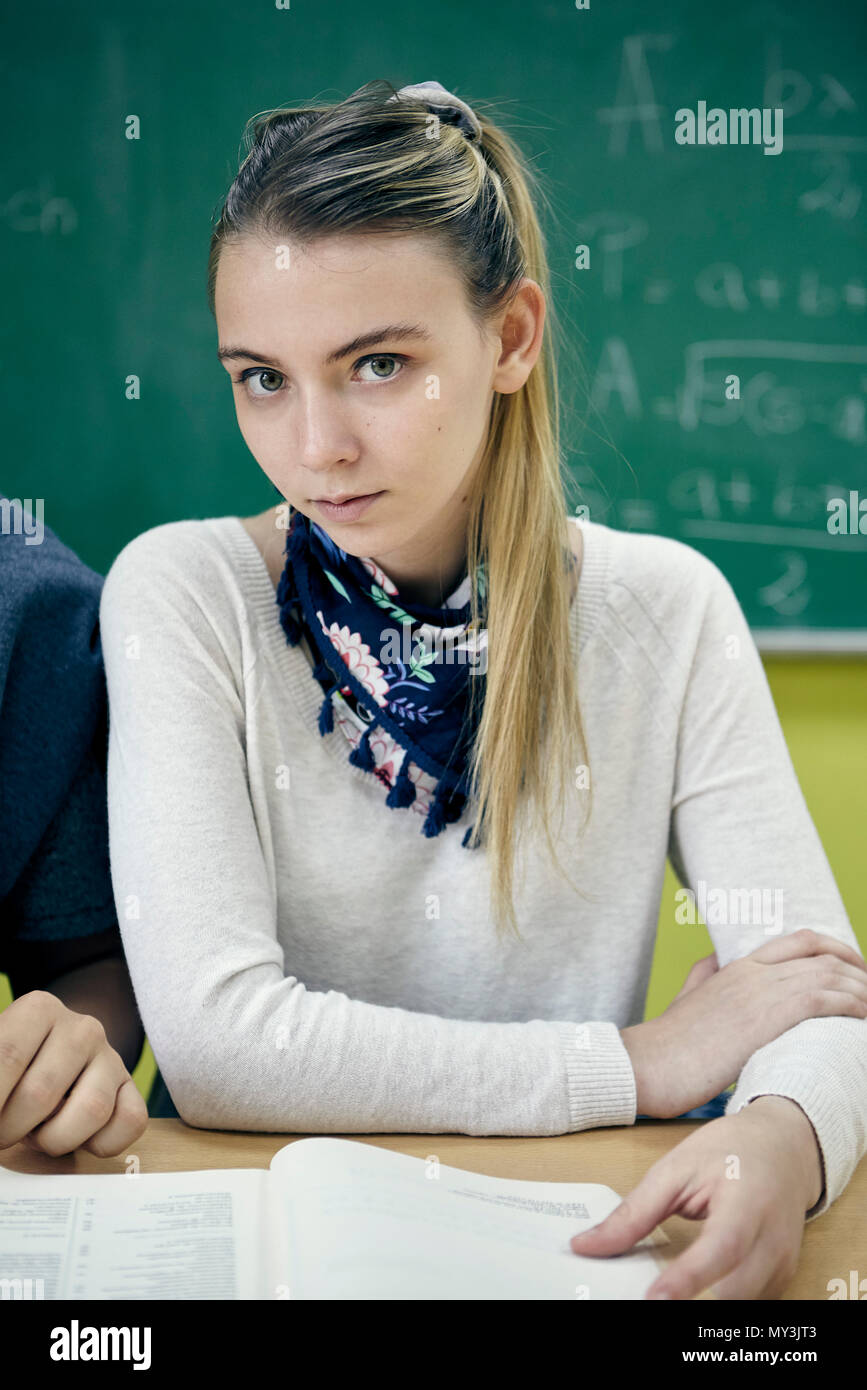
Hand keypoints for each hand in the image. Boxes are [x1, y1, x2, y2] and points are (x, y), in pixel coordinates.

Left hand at [0, 990, 147, 1155]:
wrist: (50, 1055)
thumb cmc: (14, 1066)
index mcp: (38, 1009)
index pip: (7, 1056)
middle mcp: (82, 1027)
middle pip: (41, 1093)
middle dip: (11, 1129)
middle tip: (3, 1132)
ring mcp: (111, 1056)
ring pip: (93, 1110)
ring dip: (54, 1140)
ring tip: (36, 1134)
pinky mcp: (130, 1085)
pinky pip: (131, 1121)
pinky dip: (101, 1143)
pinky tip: (76, 1136)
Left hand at [571, 1097, 820, 1298]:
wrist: (784, 1146)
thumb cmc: (731, 1149)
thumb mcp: (675, 1167)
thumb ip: (634, 1212)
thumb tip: (587, 1246)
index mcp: (747, 1202)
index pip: (721, 1248)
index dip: (688, 1279)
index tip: (652, 1299)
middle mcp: (773, 1239)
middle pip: (736, 1292)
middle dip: (693, 1303)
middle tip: (648, 1300)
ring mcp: (783, 1263)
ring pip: (743, 1306)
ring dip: (705, 1306)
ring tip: (666, 1294)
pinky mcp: (782, 1278)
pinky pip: (751, 1304)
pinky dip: (721, 1302)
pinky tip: (696, 1292)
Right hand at [621, 928, 866, 1116]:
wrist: (652, 1062)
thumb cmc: (670, 1041)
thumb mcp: (688, 995)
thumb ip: (706, 974)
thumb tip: (717, 962)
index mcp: (738, 966)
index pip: (800, 941)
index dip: (836, 949)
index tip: (855, 968)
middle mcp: (754, 973)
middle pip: (823, 955)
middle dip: (858, 970)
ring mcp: (761, 992)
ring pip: (828, 975)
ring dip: (862, 988)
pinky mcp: (767, 1017)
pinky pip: (822, 999)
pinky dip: (851, 1004)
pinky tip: (864, 1017)